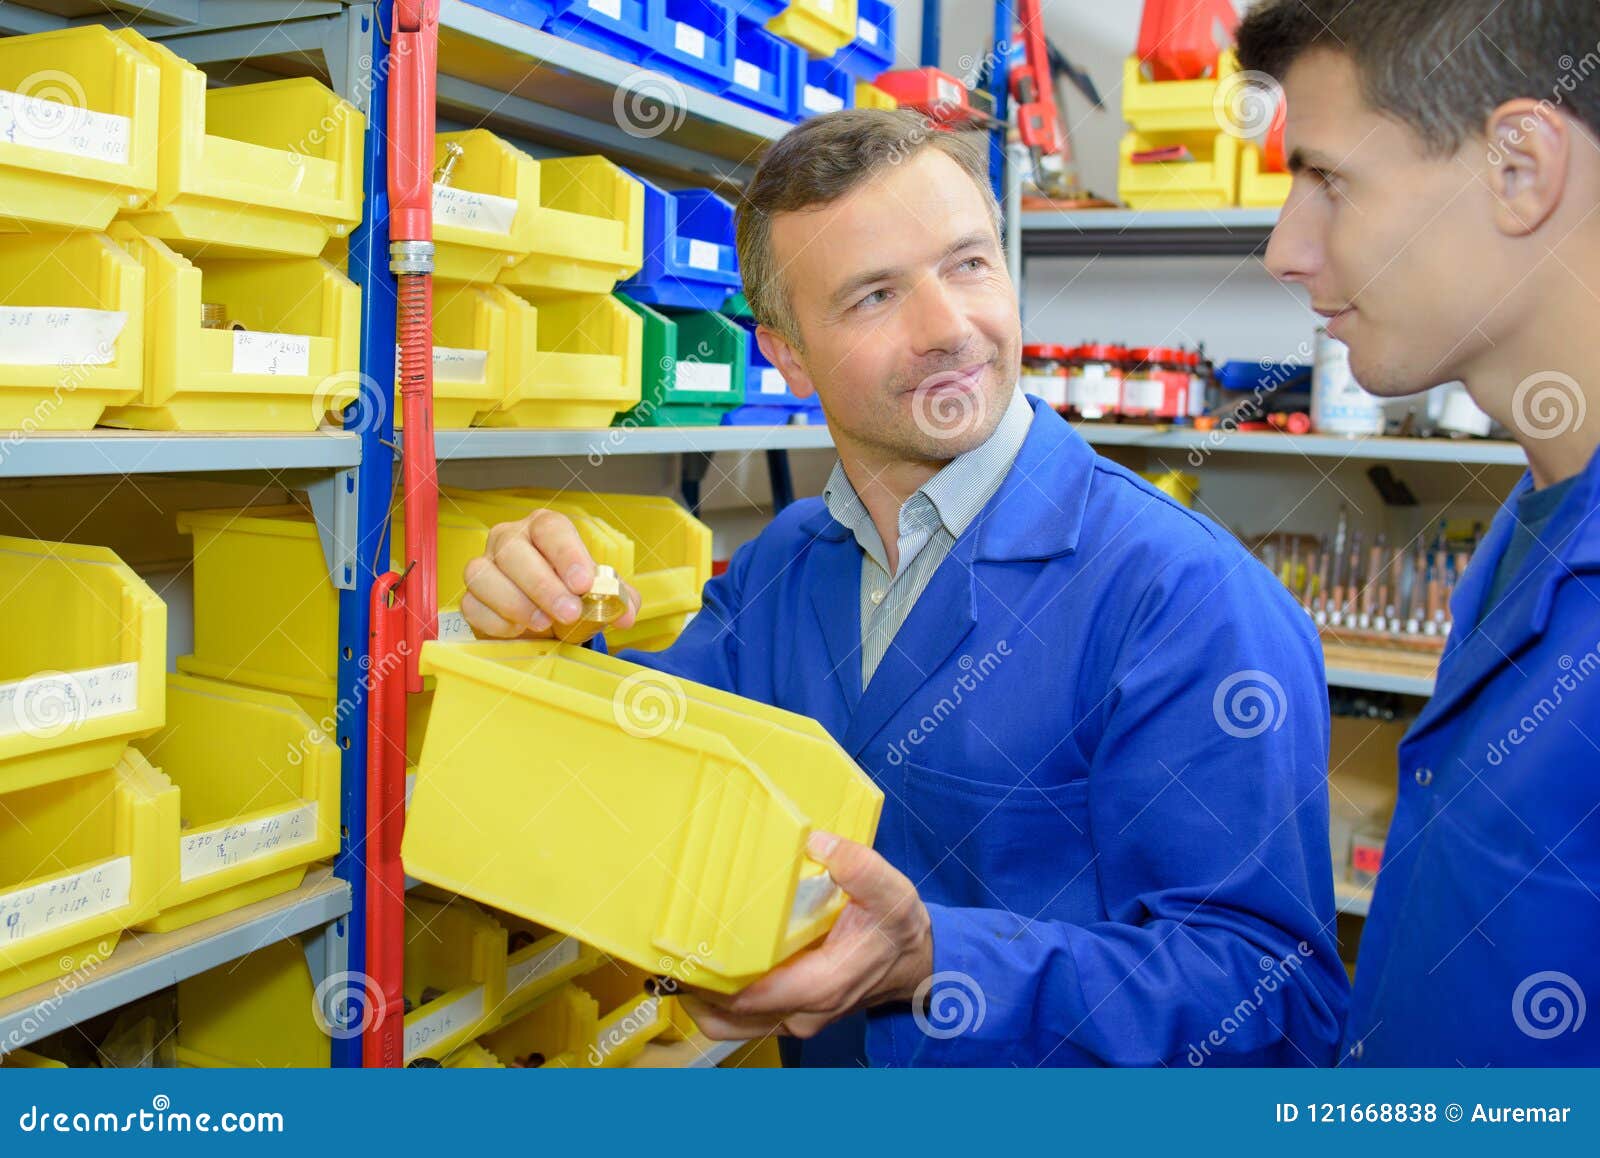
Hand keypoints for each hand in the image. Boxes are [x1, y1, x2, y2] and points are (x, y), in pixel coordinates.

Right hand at [460, 508, 640, 642]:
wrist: (546, 619)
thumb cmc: (571, 594)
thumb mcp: (599, 591)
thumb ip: (617, 597)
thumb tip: (625, 614)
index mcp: (543, 528)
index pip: (551, 528)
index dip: (566, 553)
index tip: (582, 583)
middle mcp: (509, 539)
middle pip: (514, 550)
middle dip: (543, 585)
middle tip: (568, 613)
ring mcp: (485, 566)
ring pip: (483, 575)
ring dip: (516, 603)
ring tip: (543, 623)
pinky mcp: (471, 597)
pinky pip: (473, 605)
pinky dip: (497, 621)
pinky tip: (519, 630)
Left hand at [678, 831, 932, 1040]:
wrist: (913, 962)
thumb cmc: (897, 929)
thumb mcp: (892, 891)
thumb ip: (859, 866)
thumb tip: (817, 842)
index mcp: (824, 983)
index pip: (757, 995)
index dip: (715, 980)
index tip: (683, 953)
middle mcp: (804, 1011)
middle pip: (730, 1016)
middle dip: (693, 988)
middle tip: (662, 951)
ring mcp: (793, 1019)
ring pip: (729, 1025)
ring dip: (697, 998)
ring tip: (671, 959)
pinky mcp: (787, 1015)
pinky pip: (739, 1019)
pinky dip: (715, 1000)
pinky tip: (700, 967)